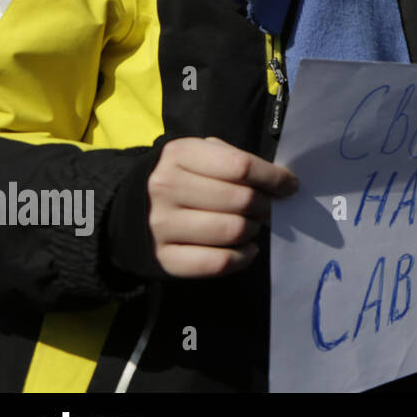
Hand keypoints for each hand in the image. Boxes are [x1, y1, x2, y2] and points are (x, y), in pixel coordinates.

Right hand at [148, 137, 298, 277]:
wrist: (127, 208)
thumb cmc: (179, 177)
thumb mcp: (199, 154)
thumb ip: (234, 160)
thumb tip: (280, 182)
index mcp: (179, 155)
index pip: (240, 166)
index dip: (273, 177)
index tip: (290, 185)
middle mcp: (165, 189)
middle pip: (240, 200)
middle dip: (265, 205)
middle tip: (268, 208)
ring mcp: (161, 226)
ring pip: (232, 230)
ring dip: (253, 229)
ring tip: (251, 225)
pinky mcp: (163, 258)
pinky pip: (217, 262)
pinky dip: (242, 257)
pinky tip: (248, 249)